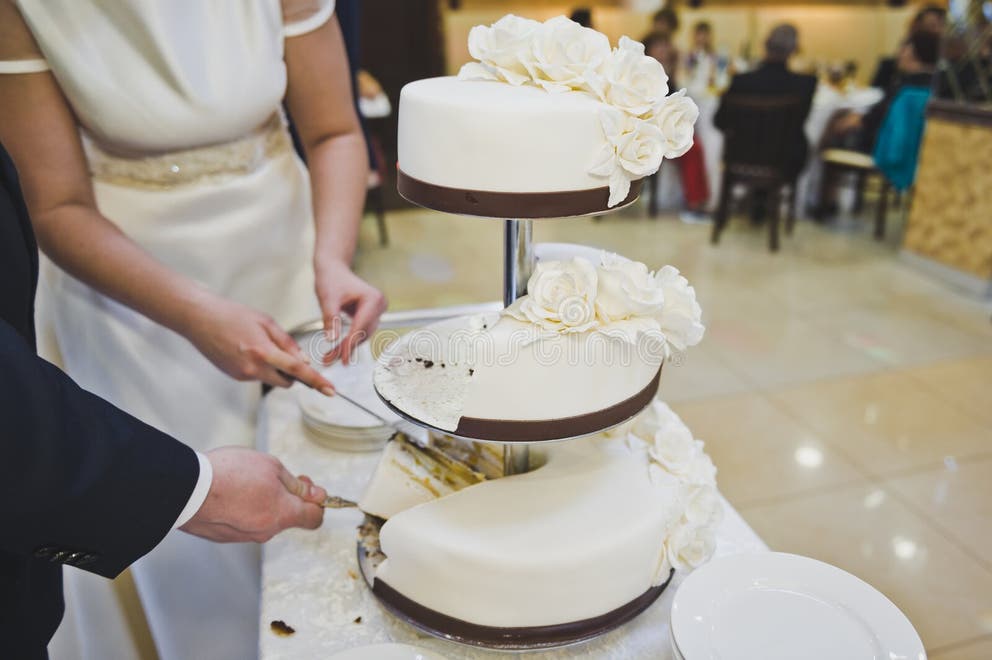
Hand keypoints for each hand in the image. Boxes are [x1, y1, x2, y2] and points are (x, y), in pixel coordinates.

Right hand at [180, 447, 327, 542]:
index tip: (309, 489)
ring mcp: (243, 536)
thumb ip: (296, 484)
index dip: (317, 502)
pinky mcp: (223, 536)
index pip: (314, 519)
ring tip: (243, 479)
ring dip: (261, 501)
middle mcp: (266, 531)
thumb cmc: (230, 474)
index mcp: (283, 515)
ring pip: (263, 518)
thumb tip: (316, 495)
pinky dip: (241, 508)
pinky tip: (228, 491)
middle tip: (273, 475)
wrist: (186, 489)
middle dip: (285, 496)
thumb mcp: (272, 467)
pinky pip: (242, 521)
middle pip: (287, 516)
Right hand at [183, 294, 334, 392]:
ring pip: (271, 379)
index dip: (317, 381)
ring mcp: (242, 375)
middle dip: (294, 374)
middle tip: (288, 355)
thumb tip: (303, 361)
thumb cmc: (232, 315)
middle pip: (287, 382)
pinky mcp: (234, 377)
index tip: (331, 390)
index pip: (297, 371)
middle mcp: (252, 368)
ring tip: (259, 344)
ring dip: (275, 368)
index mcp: (263, 352)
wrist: (199, 319)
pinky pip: (257, 376)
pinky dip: (261, 366)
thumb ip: (288, 343)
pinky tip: (248, 349)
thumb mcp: (266, 322)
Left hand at [314, 258, 386, 364]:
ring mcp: (377, 310)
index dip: (350, 344)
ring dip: (347, 347)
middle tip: (328, 360)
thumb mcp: (328, 298)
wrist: (333, 269)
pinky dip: (349, 341)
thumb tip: (331, 340)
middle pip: (363, 333)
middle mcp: (379, 304)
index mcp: (373, 299)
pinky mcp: (371, 315)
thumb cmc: (331, 279)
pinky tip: (337, 350)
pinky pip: (361, 332)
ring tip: (329, 357)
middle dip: (346, 348)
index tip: (341, 359)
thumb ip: (330, 319)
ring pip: (362, 335)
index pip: (361, 327)